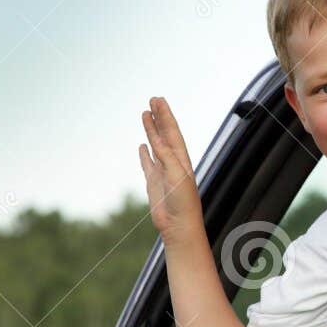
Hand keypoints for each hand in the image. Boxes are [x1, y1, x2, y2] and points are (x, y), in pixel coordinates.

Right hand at [138, 96, 204, 242]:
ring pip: (155, 145)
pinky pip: (148, 164)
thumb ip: (167, 158)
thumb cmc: (183, 204)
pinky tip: (142, 145)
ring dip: (151, 130)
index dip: (165, 115)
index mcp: (181, 159)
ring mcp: (163, 172)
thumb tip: (156, 141)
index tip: (158, 101)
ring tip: (145, 114)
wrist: (179, 227)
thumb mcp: (177, 177)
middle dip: (159, 117)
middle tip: (153, 99)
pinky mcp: (154, 183)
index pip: (172, 131)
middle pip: (165, 134)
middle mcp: (173, 162)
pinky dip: (145, 154)